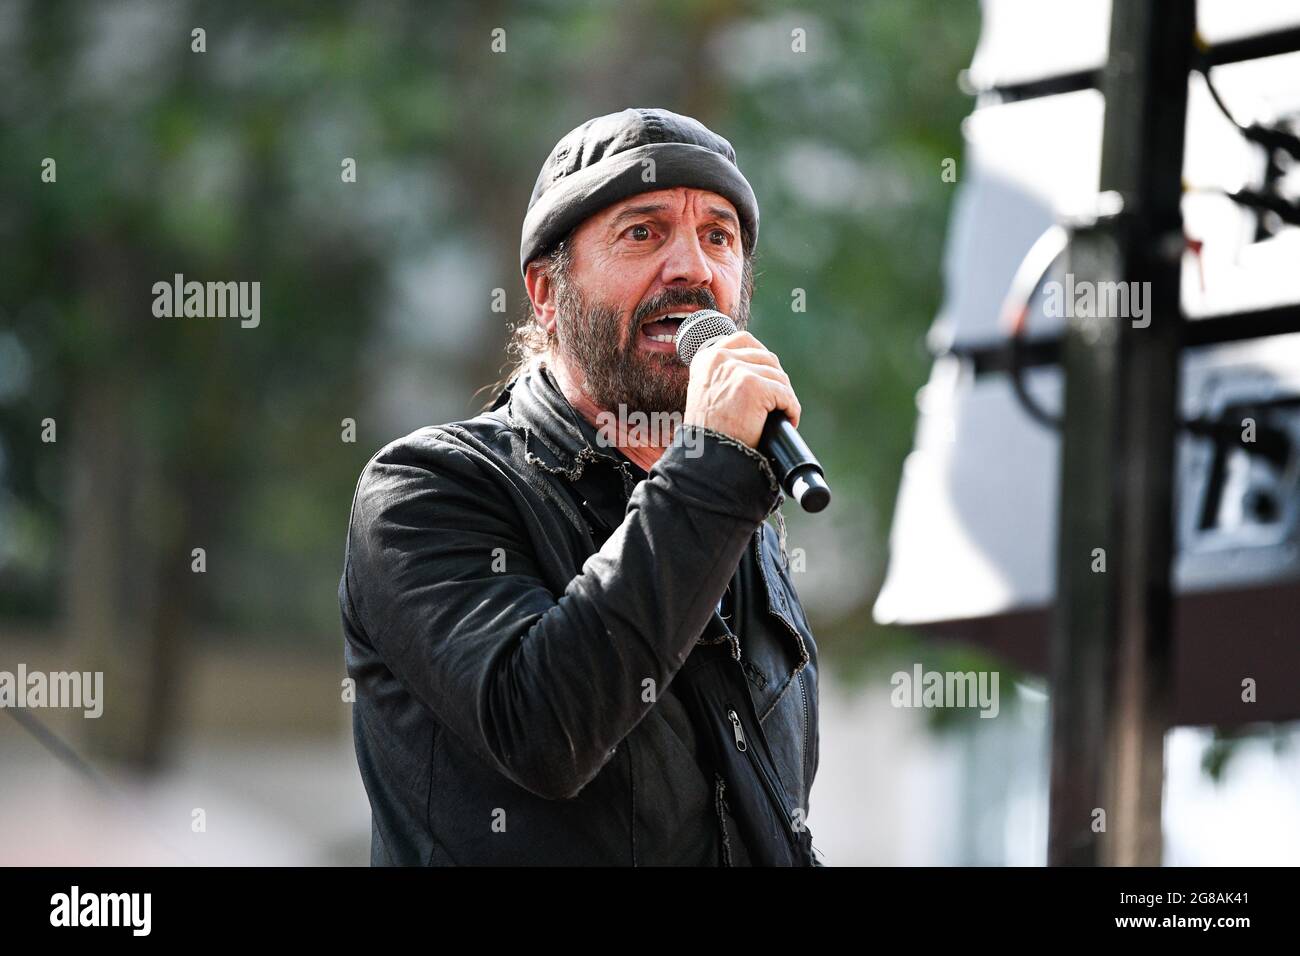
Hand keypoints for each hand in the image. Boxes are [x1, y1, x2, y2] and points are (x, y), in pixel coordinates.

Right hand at [682, 330, 801, 448]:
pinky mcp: (753, 386)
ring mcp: (737, 371)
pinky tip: (788, 420)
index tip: (769, 375)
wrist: (708, 454)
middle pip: (766, 357)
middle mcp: (719, 358)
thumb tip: (758, 368)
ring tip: (782, 413)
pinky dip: (791, 408)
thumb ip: (724, 374)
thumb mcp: (707, 392)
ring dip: (784, 396)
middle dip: (776, 380)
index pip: (744, 340)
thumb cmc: (709, 431)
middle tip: (778, 400)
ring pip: (778, 376)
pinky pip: (785, 394)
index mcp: (706, 358)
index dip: (762, 357)